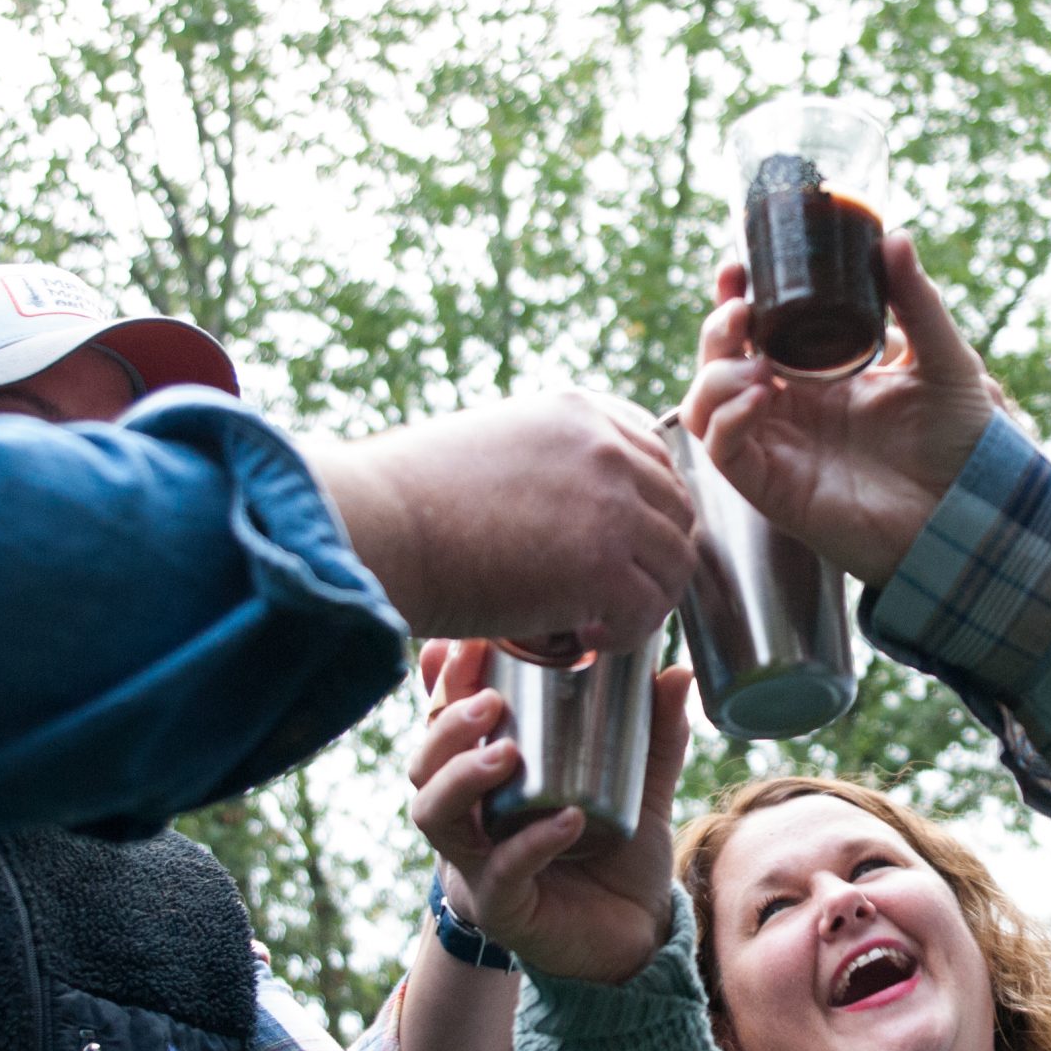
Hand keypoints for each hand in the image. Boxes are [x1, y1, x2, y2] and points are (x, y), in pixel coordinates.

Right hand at [308, 391, 694, 653]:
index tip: (617, 545)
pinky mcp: (603, 565)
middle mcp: (606, 447)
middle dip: (651, 556)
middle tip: (609, 593)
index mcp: (580, 412)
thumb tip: (565, 508)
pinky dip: (626, 633)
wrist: (375, 527)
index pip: (655, 458)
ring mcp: (611, 504)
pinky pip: (649, 611)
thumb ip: (544, 462)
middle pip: (675, 509)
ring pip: (674, 562)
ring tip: (597, 619)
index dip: (643, 509)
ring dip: (644, 597)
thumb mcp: (491, 446)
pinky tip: (585, 639)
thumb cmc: (408, 499)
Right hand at [406, 638, 694, 984]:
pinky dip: (531, 844)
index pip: (447, 722)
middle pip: (424, 764)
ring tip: (507, 752)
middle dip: (446, 724)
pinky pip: (501, 874)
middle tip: (489, 699)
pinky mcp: (501, 909)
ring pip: (437, 816)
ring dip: (464, 778)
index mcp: (487, 779)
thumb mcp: (639, 785)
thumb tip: (675, 671)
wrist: (636, 935)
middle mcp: (469, 818)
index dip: (445, 683)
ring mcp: (475, 865)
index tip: (467, 642)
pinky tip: (568, 820)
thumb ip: (652, 734)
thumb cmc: (618, 854)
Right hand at [680, 236, 993, 586]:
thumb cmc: (960, 442)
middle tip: (742, 310)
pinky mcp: (773, 488)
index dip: (735, 296)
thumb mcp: (942, 359)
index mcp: (818, 375)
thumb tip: (895, 238)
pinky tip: (760, 397)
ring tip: (755, 363)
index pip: (757, 330)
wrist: (971, 509)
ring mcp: (778, 448)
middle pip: (718, 362)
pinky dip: (727, 419)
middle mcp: (789, 408)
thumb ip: (916, 301)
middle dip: (717, 329)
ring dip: (715, 375)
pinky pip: (723, 451)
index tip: (738, 265)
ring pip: (704, 405)